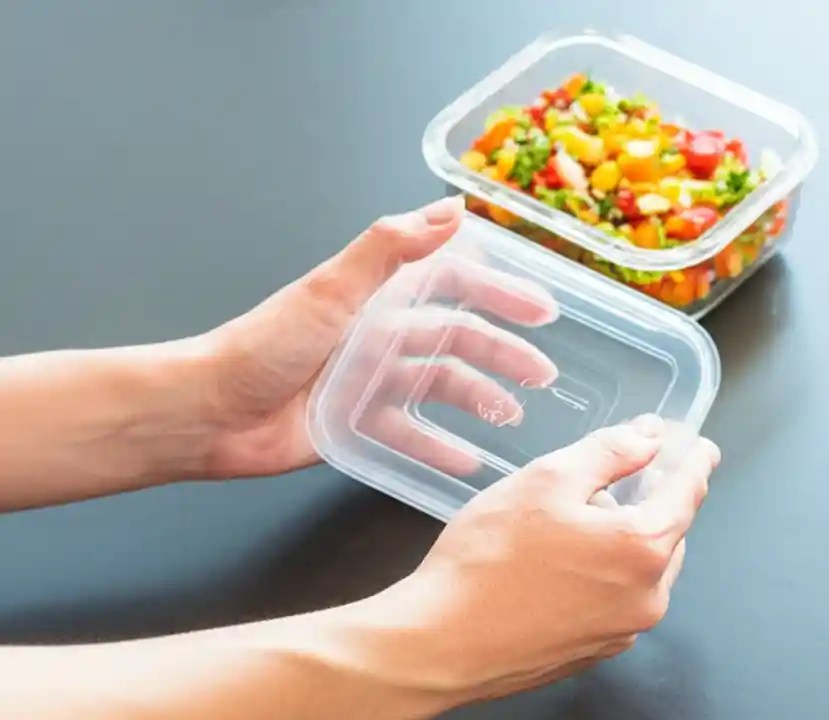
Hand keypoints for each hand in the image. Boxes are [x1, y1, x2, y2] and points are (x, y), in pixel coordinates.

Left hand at [199, 197, 557, 478]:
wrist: (208, 412)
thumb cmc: (263, 346)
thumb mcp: (332, 288)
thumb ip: (390, 247)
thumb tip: (451, 210)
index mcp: (376, 295)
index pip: (453, 285)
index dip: (498, 293)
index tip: (541, 308)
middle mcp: (378, 333)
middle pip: (456, 339)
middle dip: (503, 352)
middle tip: (543, 372)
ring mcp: (369, 379)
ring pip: (440, 386)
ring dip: (480, 398)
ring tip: (512, 415)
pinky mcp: (356, 422)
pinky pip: (409, 435)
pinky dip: (439, 447)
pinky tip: (467, 460)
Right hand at [332, 416, 720, 712]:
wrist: (438, 644)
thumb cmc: (487, 561)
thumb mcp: (548, 479)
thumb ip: (610, 451)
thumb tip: (648, 436)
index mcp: (644, 548)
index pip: (690, 492)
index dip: (694, 462)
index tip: (699, 448)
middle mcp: (647, 597)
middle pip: (667, 532)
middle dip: (647, 502)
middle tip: (611, 479)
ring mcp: (622, 631)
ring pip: (640, 568)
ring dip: (620, 541)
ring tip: (566, 524)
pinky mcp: (593, 651)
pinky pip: (615, 599)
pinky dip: (601, 575)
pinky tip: (555, 564)